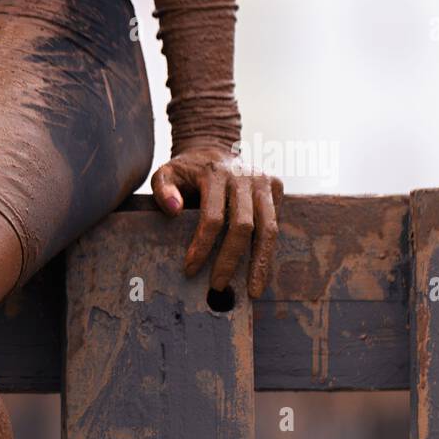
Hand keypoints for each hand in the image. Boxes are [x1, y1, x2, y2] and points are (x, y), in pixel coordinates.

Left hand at [150, 146, 283, 298]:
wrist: (212, 148)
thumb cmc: (185, 170)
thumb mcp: (164, 173)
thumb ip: (162, 189)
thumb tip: (173, 210)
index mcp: (216, 173)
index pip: (212, 217)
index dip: (201, 246)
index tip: (190, 269)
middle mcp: (244, 176)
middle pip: (243, 226)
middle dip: (230, 260)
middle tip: (218, 287)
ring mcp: (264, 181)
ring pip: (268, 228)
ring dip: (261, 262)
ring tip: (253, 290)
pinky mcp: (276, 186)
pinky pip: (275, 224)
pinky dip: (268, 251)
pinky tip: (260, 272)